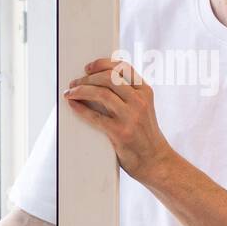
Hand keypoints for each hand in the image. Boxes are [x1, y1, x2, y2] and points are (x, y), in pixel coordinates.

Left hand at [64, 57, 176, 184]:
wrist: (156, 162)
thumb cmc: (145, 135)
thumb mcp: (143, 109)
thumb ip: (128, 96)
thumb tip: (98, 83)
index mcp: (146, 92)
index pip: (123, 67)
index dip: (102, 63)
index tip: (88, 67)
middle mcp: (140, 101)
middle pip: (109, 77)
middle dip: (88, 77)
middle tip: (75, 82)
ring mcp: (131, 116)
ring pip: (101, 93)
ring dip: (81, 90)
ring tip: (70, 92)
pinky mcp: (120, 132)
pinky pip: (94, 116)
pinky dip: (80, 108)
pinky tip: (73, 105)